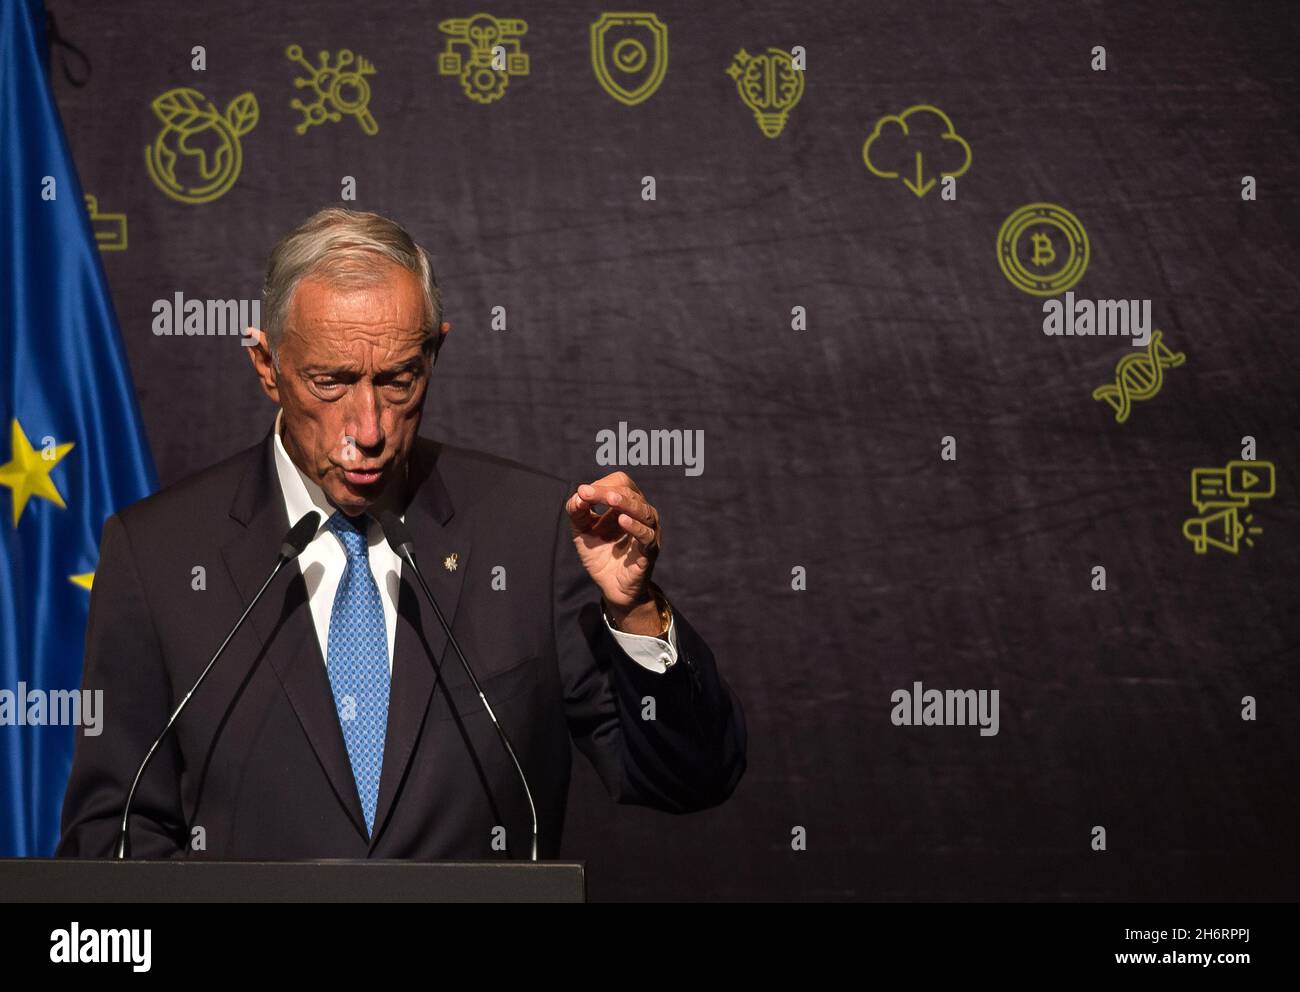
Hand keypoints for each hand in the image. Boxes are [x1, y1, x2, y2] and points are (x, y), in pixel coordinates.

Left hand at [566, 472, 661, 625]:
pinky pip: (646, 536)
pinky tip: (623, 521)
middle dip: (606, 491)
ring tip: (610, 499)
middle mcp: (641, 514)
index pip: (620, 483)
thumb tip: (578, 495)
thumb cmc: (600, 554)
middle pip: (629, 492)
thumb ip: (577, 511)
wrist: (611, 586)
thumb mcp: (582, 530)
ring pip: (643, 510)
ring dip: (625, 503)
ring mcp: (648, 532)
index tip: (582, 493)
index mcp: (627, 505)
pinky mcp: (650, 551)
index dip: (601, 484)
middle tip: (586, 492)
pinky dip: (636, 527)